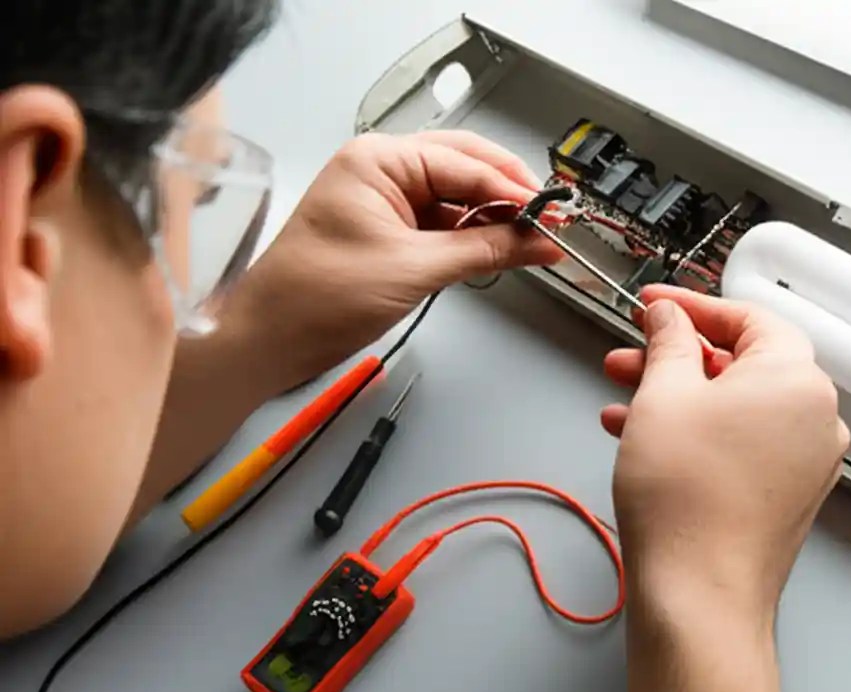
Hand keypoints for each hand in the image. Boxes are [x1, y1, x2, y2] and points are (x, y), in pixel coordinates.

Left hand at [216, 131, 560, 393]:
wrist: (268, 341)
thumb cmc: (315, 296)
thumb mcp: (414, 270)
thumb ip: (484, 251)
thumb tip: (537, 240)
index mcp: (378, 160)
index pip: (465, 164)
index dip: (514, 189)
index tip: (552, 214)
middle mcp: (382, 172)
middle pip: (465, 170)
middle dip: (510, 195)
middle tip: (551, 221)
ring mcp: (385, 203)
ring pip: (458, 199)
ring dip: (495, 219)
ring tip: (536, 240)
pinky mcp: (389, 234)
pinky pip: (443, 226)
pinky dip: (474, 239)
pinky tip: (503, 251)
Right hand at [602, 285, 849, 620]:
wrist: (699, 595)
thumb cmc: (688, 503)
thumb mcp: (663, 395)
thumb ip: (669, 340)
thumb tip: (670, 317)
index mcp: (797, 378)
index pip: (747, 316)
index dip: (690, 305)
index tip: (654, 303)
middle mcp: (815, 416)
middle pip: (741, 362)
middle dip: (676, 355)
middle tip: (630, 353)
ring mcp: (805, 460)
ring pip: (735, 406)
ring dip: (678, 395)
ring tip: (623, 399)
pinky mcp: (786, 494)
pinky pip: (740, 443)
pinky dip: (697, 432)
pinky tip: (643, 437)